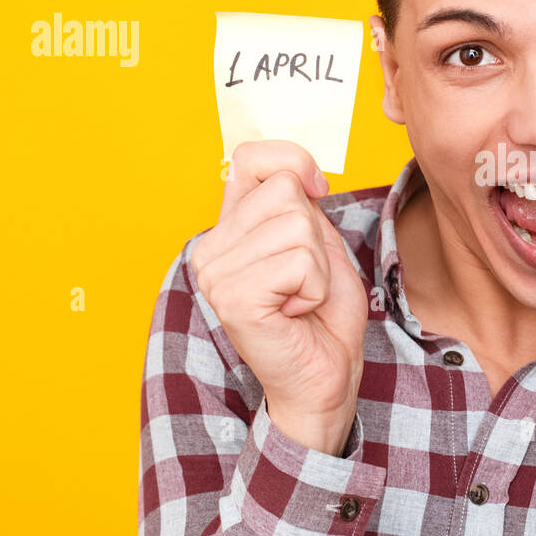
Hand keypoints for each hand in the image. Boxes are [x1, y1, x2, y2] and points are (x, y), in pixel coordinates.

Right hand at [190, 140, 367, 455]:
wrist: (324, 377)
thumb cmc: (323, 316)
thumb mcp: (318, 243)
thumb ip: (300, 203)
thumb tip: (299, 172)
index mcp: (229, 229)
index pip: (250, 157)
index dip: (294, 161)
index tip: (318, 190)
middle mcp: (211, 248)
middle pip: (285, 190)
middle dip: (316, 236)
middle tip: (305, 281)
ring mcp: (216, 273)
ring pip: (297, 225)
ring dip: (318, 267)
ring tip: (301, 299)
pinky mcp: (233, 298)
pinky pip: (300, 262)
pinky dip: (316, 287)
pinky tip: (296, 314)